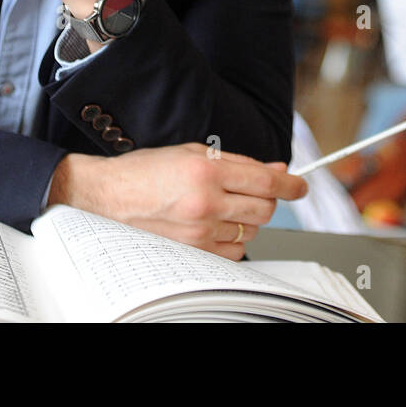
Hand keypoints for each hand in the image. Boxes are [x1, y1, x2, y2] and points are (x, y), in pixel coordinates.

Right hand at [47, 144, 308, 260]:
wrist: (105, 198)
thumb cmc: (144, 172)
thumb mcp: (191, 153)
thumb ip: (237, 162)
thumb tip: (276, 169)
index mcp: (206, 171)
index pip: (266, 180)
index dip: (290, 184)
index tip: (300, 186)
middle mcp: (205, 203)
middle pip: (264, 209)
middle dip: (266, 200)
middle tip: (253, 192)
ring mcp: (199, 232)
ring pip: (250, 232)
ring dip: (245, 220)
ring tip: (220, 207)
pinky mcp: (192, 253)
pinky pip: (233, 252)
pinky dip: (232, 240)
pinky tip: (213, 226)